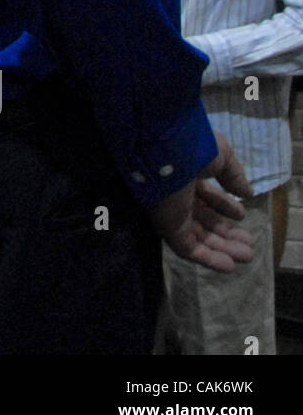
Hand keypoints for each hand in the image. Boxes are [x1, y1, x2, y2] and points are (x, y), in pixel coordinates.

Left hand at [152, 132, 254, 271]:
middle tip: (249, 245)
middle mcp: (178, 195)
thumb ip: (234, 175)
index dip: (224, 206)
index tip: (242, 216)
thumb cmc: (194, 148)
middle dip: (226, 233)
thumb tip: (247, 193)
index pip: (206, 195)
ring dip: (222, 249)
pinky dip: (208, 258)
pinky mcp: (167, 226)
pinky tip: (229, 266)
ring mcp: (172, 212)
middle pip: (204, 220)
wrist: (166, 150)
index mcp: (188, 175)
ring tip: (247, 256)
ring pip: (199, 237)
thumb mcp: (221, 156)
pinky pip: (188, 248)